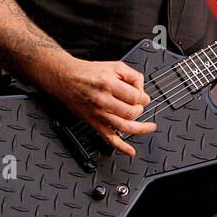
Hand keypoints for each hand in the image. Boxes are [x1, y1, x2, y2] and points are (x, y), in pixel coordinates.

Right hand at [41, 55, 156, 156]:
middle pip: (131, 113)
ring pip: (123, 127)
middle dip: (140, 109)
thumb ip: (133, 76)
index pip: (135, 97)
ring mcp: (98, 114)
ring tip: (149, 127)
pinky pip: (108, 138)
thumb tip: (142, 90)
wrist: (67, 79)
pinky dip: (120, 146)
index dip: (144, 98)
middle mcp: (103, 101)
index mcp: (109, 85)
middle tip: (140, 106)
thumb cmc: (90, 72)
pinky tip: (130, 151)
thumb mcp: (115, 66)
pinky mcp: (93, 122)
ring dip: (139, 128)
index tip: (143, 97)